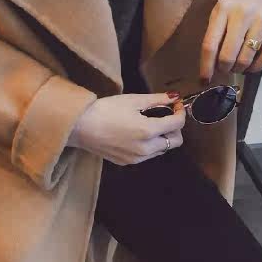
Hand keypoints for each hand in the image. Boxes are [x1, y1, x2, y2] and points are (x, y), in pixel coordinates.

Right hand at [68, 92, 185, 165]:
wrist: (80, 127)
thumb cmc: (105, 110)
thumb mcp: (133, 100)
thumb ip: (157, 100)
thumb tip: (174, 98)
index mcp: (148, 131)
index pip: (177, 124)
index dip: (181, 112)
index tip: (176, 104)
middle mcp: (146, 148)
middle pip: (175, 142)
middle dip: (175, 128)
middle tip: (166, 115)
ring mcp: (137, 158)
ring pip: (162, 150)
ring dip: (163, 138)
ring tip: (150, 124)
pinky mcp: (127, 163)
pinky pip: (148, 155)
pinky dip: (150, 145)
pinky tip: (138, 134)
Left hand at [200, 0, 261, 82]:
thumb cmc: (239, 2)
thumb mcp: (221, 11)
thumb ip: (214, 35)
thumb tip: (210, 67)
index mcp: (222, 10)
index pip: (209, 45)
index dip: (206, 67)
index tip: (204, 80)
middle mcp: (242, 14)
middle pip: (227, 55)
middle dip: (224, 69)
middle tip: (225, 69)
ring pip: (246, 59)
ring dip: (239, 69)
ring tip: (238, 65)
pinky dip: (256, 68)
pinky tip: (251, 66)